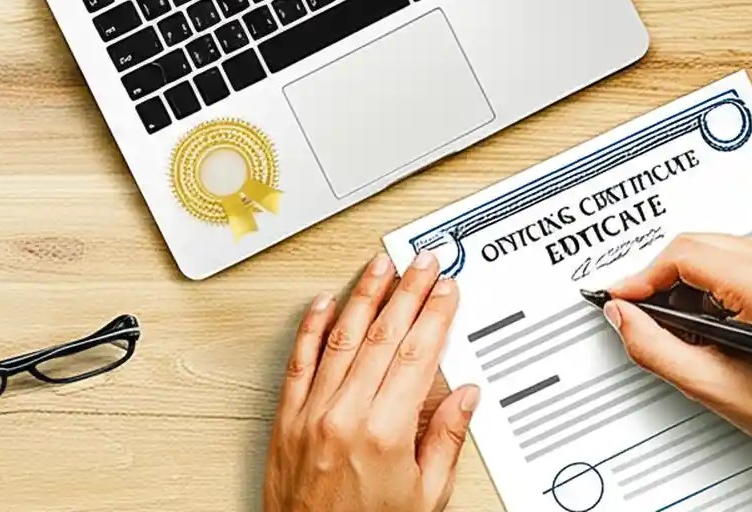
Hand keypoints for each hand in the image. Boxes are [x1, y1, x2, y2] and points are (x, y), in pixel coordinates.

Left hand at [264, 251, 480, 511]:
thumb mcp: (426, 497)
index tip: (446, 290)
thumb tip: (466, 396)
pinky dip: (311, 328)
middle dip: (407, 291)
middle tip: (421, 262)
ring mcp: (311, 414)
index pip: (418, 354)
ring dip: (364, 296)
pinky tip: (324, 302)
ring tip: (380, 266)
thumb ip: (446, 440)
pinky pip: (299, 362)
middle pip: (384, 335)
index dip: (435, 314)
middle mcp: (345, 415)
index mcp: (385, 432)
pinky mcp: (285, 420)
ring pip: (341, 337)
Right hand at [604, 234, 751, 511]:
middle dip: (661, 280)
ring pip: (708, 249)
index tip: (622, 297)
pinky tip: (707, 319)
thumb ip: (651, 345)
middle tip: (645, 315)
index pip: (683, 256)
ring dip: (684, 283)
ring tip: (686, 327)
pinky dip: (705, 284)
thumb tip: (622, 314)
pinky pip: (727, 258)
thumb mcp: (706, 382)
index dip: (643, 278)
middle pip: (693, 246)